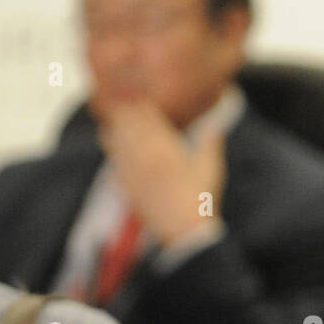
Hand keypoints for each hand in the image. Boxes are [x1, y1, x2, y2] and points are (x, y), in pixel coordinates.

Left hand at [97, 100, 225, 247]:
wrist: (183, 232)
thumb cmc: (201, 200)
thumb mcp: (211, 169)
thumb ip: (211, 144)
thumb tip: (215, 127)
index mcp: (166, 147)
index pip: (148, 116)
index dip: (142, 102)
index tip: (139, 92)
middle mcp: (145, 156)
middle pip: (128, 123)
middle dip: (125, 109)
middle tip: (120, 95)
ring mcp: (134, 171)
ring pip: (116, 139)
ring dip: (115, 124)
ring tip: (113, 112)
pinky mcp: (127, 186)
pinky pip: (114, 160)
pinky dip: (111, 146)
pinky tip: (108, 138)